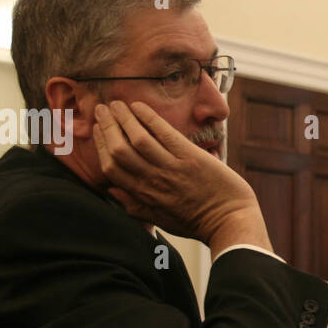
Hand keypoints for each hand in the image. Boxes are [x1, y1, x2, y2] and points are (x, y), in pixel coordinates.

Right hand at [92, 101, 271, 251]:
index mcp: (143, 196)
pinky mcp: (191, 158)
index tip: (97, 129)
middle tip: (102, 110)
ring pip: (138, 139)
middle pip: (119, 150)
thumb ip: (136, 206)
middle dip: (107, 127)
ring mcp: (172, 168)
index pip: (111, 168)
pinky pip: (164, 134)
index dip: (101, 145)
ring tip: (117, 103)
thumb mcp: (160, 220)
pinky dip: (148, 118)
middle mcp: (153, 181)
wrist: (231, 223)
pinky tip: (139, 106)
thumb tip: (113, 192)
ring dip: (124, 118)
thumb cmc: (197, 222)